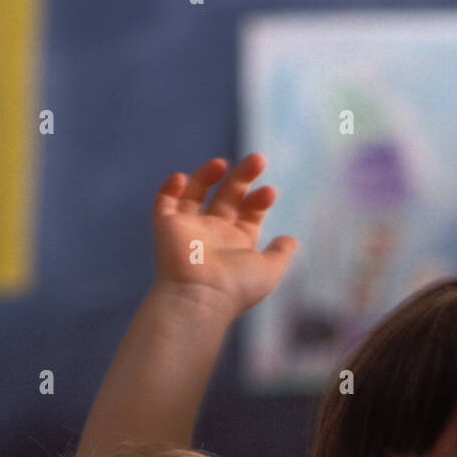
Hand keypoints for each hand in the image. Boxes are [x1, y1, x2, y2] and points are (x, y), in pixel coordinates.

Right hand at [152, 153, 297, 314]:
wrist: (201, 296)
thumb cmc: (236, 287)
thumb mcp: (269, 271)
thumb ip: (280, 254)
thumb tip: (291, 239)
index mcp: (236, 245)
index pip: (248, 215)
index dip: (259, 201)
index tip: (269, 191)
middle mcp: (213, 235)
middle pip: (227, 198)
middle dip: (242, 178)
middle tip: (258, 159)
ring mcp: (189, 230)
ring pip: (195, 194)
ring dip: (207, 175)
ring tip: (222, 163)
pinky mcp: (167, 227)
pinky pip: (164, 203)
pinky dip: (171, 188)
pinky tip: (182, 178)